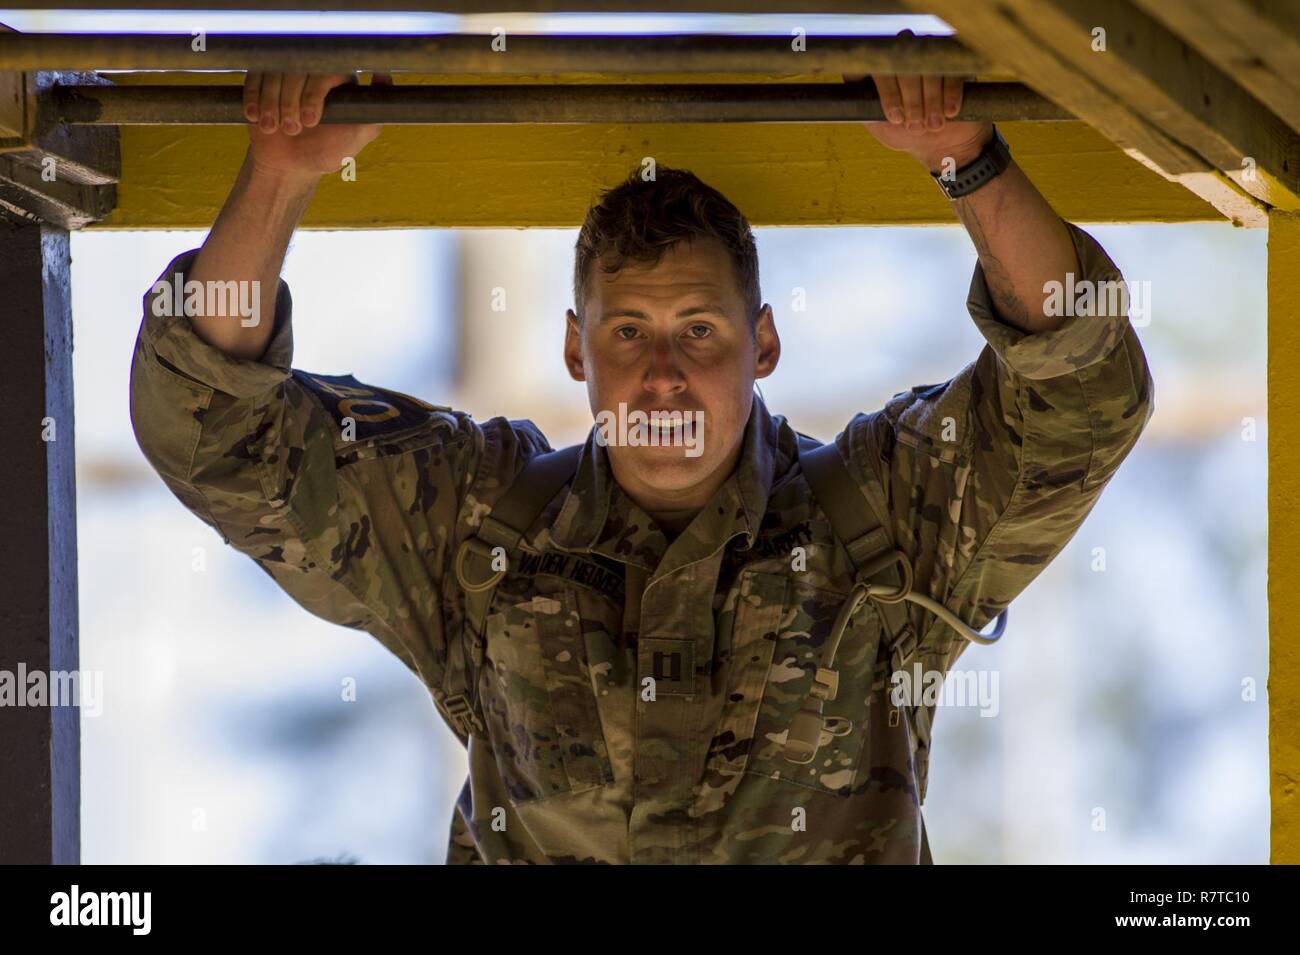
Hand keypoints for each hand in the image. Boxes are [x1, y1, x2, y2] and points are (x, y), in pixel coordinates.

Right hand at [243, 72, 390, 179]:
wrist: (289, 164)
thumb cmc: (326, 151)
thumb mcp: (355, 138)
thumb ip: (372, 112)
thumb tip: (384, 78)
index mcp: (339, 77)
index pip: (325, 70)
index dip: (313, 94)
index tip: (310, 122)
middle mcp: (313, 68)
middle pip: (295, 68)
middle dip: (289, 103)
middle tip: (292, 130)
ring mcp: (287, 71)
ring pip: (273, 71)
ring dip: (269, 103)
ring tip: (272, 127)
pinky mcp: (263, 76)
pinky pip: (253, 75)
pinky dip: (252, 97)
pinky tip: (255, 117)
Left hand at [846, 32, 992, 174]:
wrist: (939, 144)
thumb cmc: (903, 133)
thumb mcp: (878, 125)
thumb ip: (864, 107)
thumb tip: (854, 94)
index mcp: (878, 69)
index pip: (873, 65)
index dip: (886, 89)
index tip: (894, 117)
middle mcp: (901, 54)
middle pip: (903, 62)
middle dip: (910, 98)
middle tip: (915, 125)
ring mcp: (929, 54)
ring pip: (928, 65)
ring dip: (930, 98)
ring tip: (933, 125)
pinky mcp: (954, 61)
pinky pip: (952, 69)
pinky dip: (950, 92)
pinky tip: (949, 112)